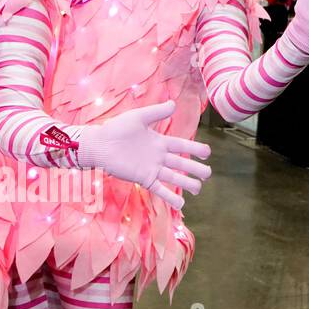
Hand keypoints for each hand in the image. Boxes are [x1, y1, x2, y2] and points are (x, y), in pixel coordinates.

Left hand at [76, 100, 211, 211]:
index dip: (195, 149)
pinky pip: (160, 189)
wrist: (100, 144)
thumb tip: (174, 104)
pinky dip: (170, 197)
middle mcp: (158, 157)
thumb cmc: (116, 129)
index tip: (208, 152)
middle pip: (181, 163)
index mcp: (159, 142)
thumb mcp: (139, 117)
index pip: (182, 146)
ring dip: (186, 183)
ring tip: (198, 189)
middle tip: (209, 173)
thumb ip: (157, 112)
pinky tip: (181, 205)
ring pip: (174, 177)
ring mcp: (152, 169)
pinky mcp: (143, 179)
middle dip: (196, 169)